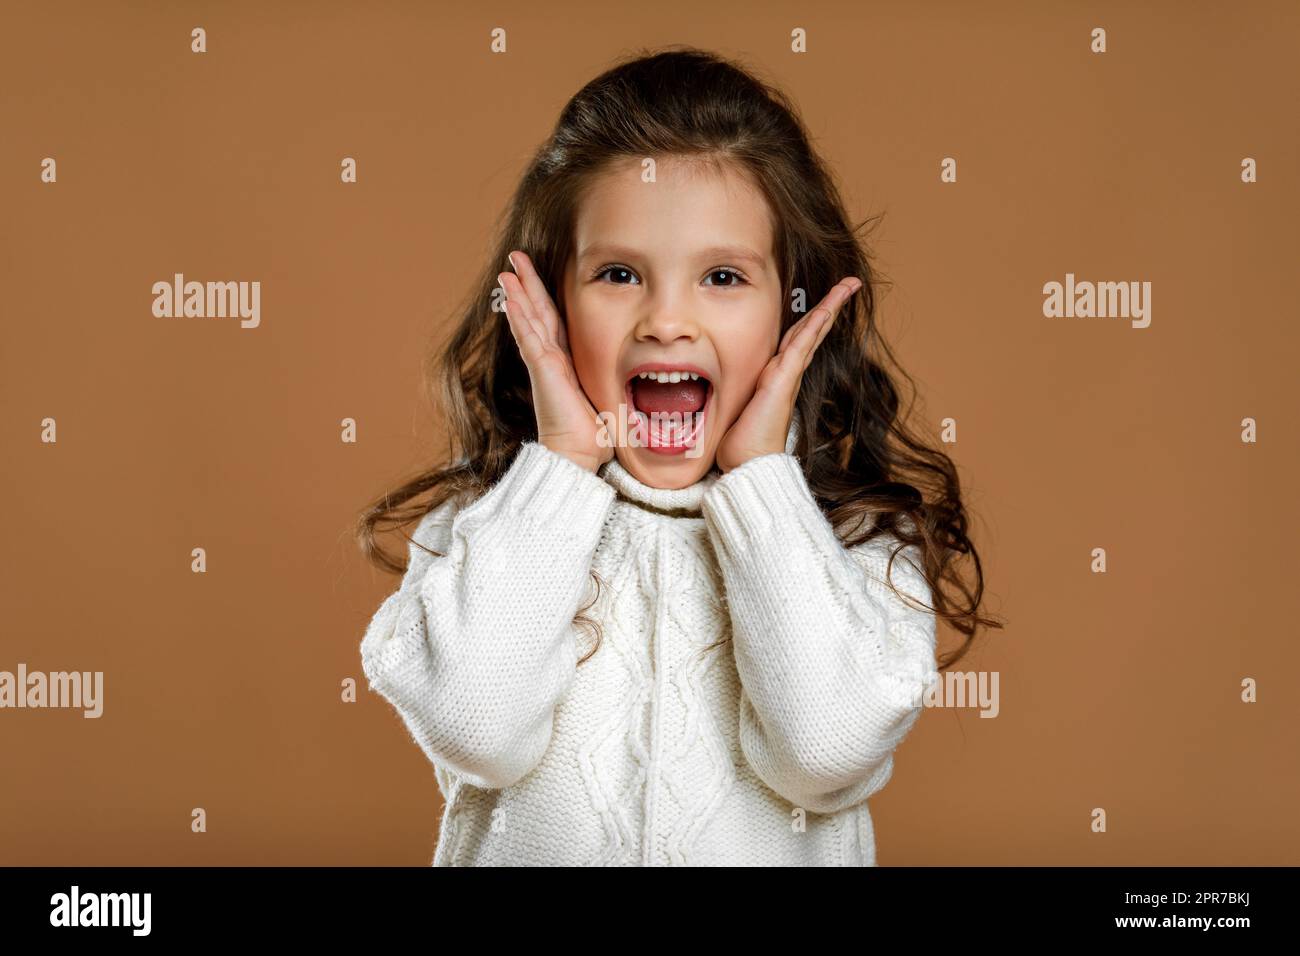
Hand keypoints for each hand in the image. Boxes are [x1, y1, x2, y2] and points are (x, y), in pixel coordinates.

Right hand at [498, 250, 612, 473]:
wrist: (579, 455)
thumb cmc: (594, 434)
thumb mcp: (608, 396)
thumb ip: (614, 381)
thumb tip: (639, 381)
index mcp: (566, 362)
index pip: (553, 321)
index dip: (544, 297)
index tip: (536, 277)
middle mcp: (551, 358)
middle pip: (537, 312)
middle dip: (527, 284)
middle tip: (516, 259)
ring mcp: (544, 362)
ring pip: (528, 319)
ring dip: (518, 293)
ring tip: (507, 270)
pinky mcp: (542, 369)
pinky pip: (528, 336)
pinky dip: (518, 316)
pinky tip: (510, 298)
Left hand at [715, 277, 862, 473]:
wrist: (746, 465)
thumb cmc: (738, 443)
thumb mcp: (732, 407)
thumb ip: (731, 392)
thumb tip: (713, 387)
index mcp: (774, 376)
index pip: (796, 339)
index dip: (810, 318)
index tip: (822, 300)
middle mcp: (785, 372)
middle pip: (810, 330)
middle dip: (829, 305)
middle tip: (848, 284)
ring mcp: (788, 375)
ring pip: (812, 332)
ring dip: (830, 306)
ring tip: (848, 286)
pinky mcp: (784, 379)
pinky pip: (802, 344)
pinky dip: (817, 323)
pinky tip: (828, 306)